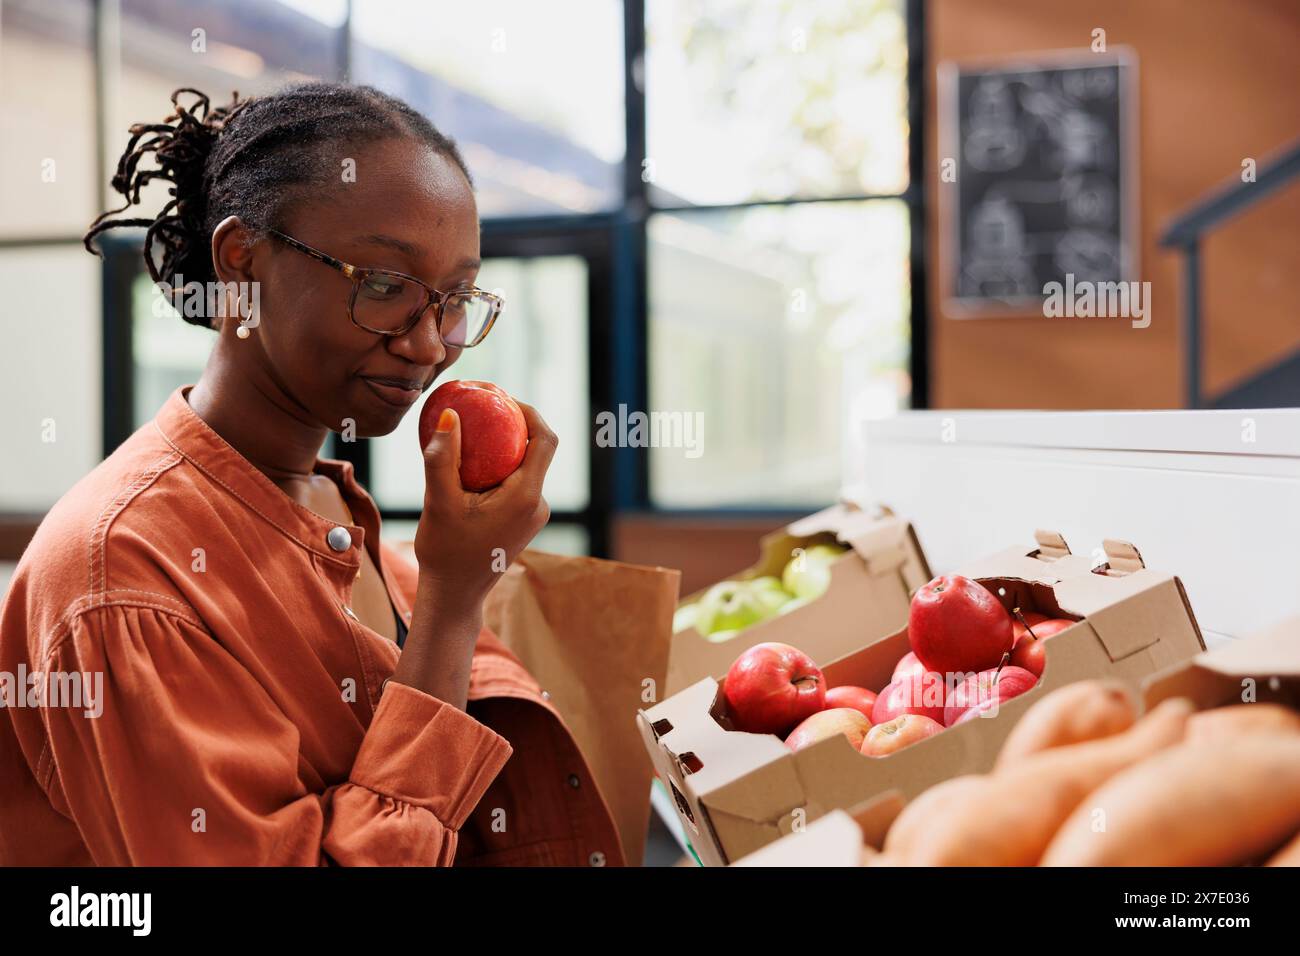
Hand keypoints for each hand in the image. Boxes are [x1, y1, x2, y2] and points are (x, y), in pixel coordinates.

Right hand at [412, 401, 556, 600]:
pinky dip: (501, 466)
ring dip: (505, 447)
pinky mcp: (524, 520)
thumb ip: (443, 458)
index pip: (545, 440)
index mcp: (526, 497)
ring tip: (475, 430)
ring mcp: (533, 514)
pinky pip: (519, 482)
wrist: (454, 596)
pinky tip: (473, 462)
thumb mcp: (439, 502)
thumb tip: (450, 415)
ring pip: (527, 466)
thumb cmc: (445, 553)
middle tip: (483, 408)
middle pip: (537, 450)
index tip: (501, 398)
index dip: (529, 412)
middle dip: (513, 425)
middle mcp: (538, 504)